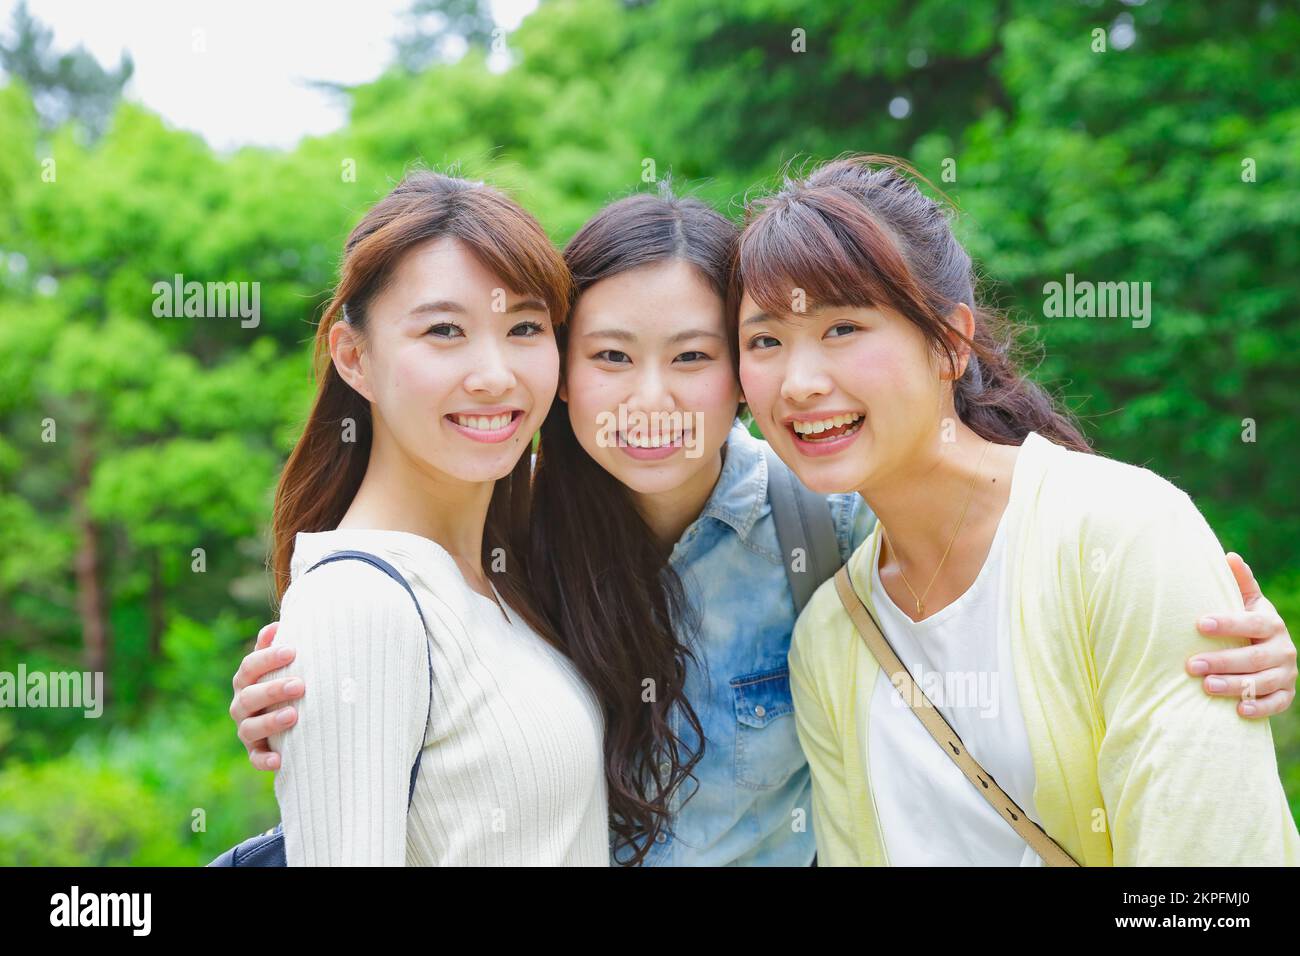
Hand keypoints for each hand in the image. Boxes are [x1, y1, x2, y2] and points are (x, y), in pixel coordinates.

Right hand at [229, 621, 304, 769]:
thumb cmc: (285, 682)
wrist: (289, 719)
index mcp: (246, 681)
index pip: (250, 667)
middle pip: (249, 696)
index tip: (292, 651)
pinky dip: (265, 760)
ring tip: (293, 715)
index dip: (268, 658)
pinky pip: (256, 759)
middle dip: (273, 690)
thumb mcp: (280, 665)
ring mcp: (246, 729)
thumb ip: (274, 647)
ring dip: (269, 722)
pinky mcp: (256, 752)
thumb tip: (277, 625)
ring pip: (250, 728)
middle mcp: (241, 705)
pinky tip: (280, 759)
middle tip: (299, 685)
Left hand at [1187, 552, 1296, 717]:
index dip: (1228, 624)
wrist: (1267, 652)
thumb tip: (1229, 556)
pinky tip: (1238, 711)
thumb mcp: (1246, 603)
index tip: (1200, 624)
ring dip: (1234, 686)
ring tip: (1206, 686)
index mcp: (1271, 624)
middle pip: (1254, 657)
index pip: (1251, 623)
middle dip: (1222, 661)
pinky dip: (1259, 708)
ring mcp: (1286, 674)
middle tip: (1191, 665)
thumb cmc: (1247, 623)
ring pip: (1262, 682)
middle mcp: (1283, 649)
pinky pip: (1276, 704)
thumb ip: (1239, 583)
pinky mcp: (1286, 695)